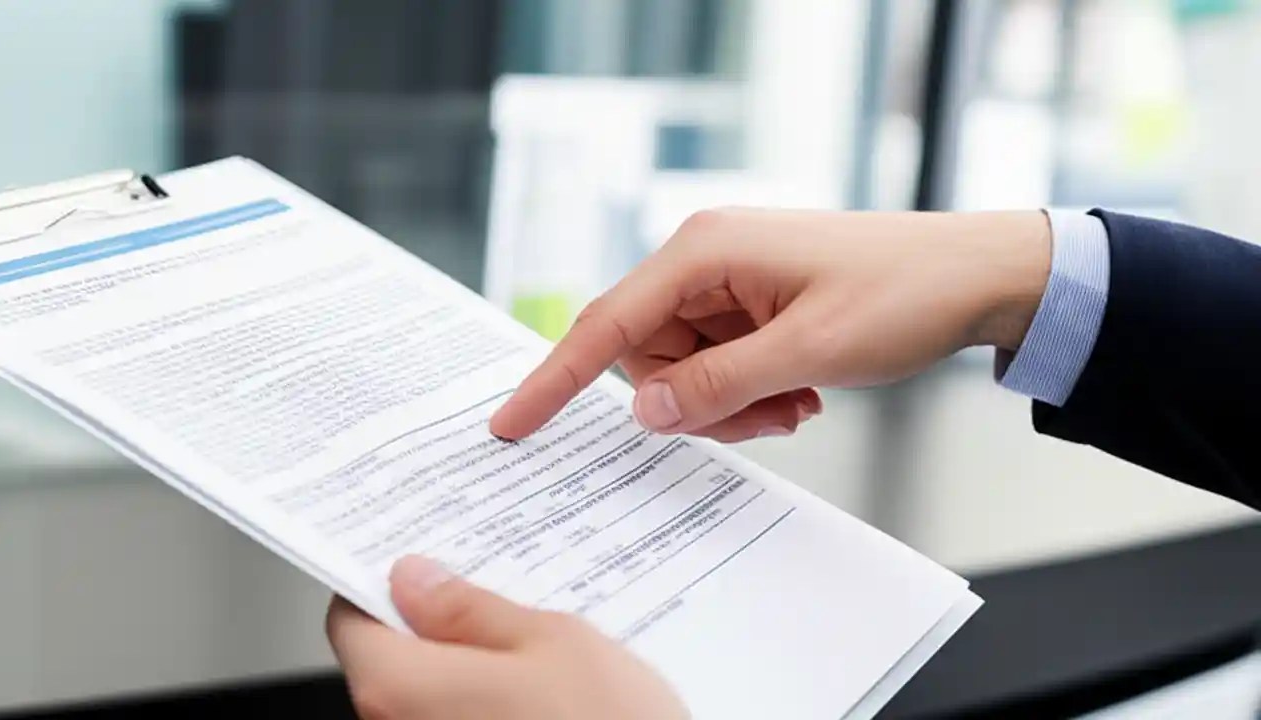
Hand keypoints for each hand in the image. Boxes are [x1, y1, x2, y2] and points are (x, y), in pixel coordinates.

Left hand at [325, 556, 687, 719]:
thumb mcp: (552, 642)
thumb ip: (470, 609)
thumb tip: (415, 580)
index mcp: (403, 688)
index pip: (350, 620)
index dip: (380, 582)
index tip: (416, 561)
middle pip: (386, 660)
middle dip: (432, 621)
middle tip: (490, 589)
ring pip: (425, 695)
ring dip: (463, 663)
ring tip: (529, 640)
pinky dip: (481, 701)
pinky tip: (537, 689)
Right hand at [490, 208, 1049, 440]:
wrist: (973, 277)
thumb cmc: (902, 292)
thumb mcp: (807, 351)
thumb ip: (719, 386)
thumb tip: (644, 412)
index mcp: (706, 251)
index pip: (608, 322)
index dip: (555, 377)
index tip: (512, 423)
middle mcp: (706, 260)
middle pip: (648, 357)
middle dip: (696, 403)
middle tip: (764, 417)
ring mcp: (729, 283)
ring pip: (685, 371)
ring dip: (730, 404)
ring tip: (795, 402)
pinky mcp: (751, 304)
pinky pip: (718, 366)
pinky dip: (749, 393)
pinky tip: (799, 392)